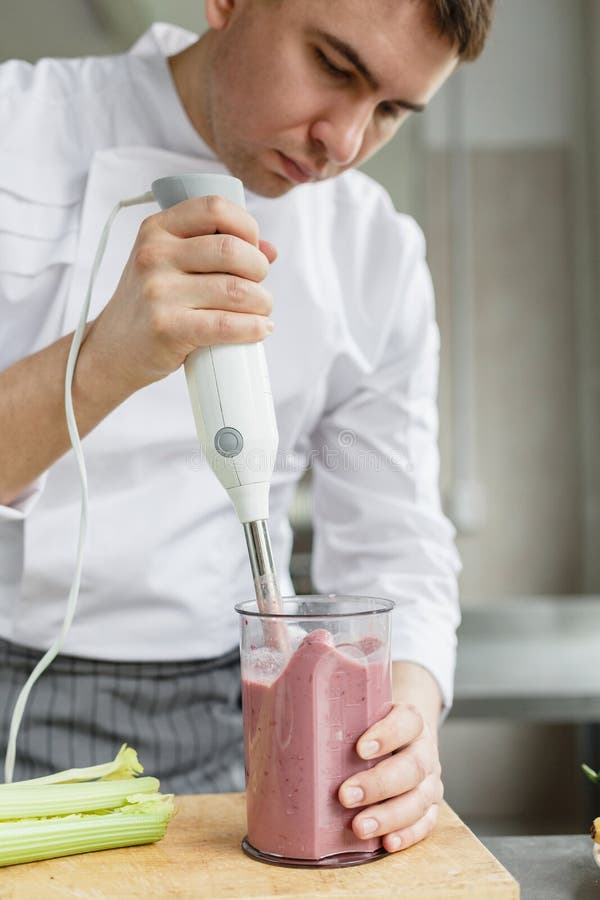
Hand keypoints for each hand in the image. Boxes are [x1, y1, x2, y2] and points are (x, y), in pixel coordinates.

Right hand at [84, 195, 276, 393]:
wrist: (113, 349)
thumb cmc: (151, 304)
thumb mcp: (169, 264)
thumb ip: (213, 249)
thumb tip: (270, 250)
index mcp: (157, 229)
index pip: (215, 208)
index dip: (247, 226)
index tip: (254, 249)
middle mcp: (154, 255)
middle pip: (232, 250)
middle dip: (259, 269)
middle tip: (259, 286)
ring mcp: (158, 292)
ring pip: (235, 290)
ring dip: (262, 302)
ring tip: (261, 310)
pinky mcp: (167, 328)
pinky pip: (225, 324)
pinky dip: (253, 328)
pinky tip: (260, 329)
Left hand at [338, 703, 442, 852]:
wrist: (405, 740)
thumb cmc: (371, 729)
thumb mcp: (362, 716)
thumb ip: (336, 719)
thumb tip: (288, 722)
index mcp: (410, 722)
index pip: (407, 721)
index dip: (387, 734)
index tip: (359, 748)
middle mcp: (423, 750)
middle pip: (412, 767)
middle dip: (378, 784)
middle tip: (345, 796)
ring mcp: (430, 780)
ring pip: (418, 799)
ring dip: (388, 816)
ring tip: (359, 827)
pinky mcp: (430, 807)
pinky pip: (425, 824)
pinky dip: (407, 835)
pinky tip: (386, 842)